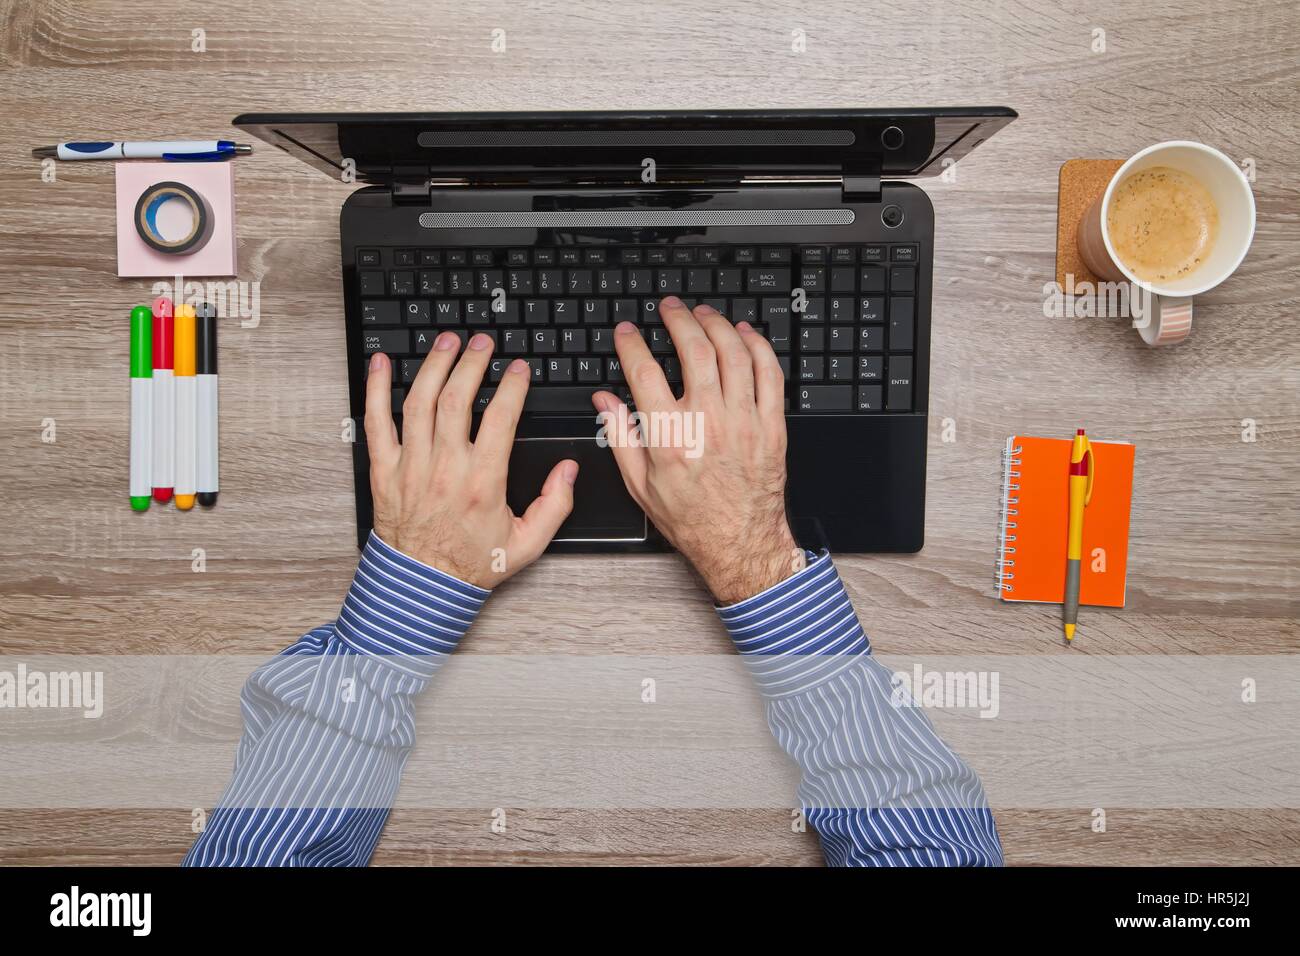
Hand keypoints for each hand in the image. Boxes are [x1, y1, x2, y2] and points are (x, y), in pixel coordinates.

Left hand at [365, 332, 576, 588]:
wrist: (422, 588)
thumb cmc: (471, 565)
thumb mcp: (528, 544)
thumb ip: (555, 505)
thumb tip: (569, 470)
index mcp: (483, 483)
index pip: (500, 419)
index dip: (512, 387)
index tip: (519, 369)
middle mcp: (445, 469)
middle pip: (457, 400)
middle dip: (472, 363)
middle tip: (482, 342)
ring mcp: (410, 467)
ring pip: (420, 403)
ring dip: (434, 366)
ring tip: (447, 341)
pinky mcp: (383, 471)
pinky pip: (375, 422)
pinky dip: (376, 389)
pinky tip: (382, 363)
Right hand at [592, 296, 803, 603]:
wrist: (740, 544)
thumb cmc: (692, 519)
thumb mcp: (640, 485)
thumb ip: (620, 437)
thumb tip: (604, 402)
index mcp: (670, 438)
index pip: (644, 373)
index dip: (632, 344)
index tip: (627, 332)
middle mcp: (708, 423)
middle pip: (694, 350)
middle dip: (679, 319)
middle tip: (670, 308)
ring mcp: (744, 421)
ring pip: (734, 354)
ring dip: (717, 325)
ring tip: (704, 315)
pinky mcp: (771, 426)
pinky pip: (770, 374)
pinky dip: (758, 347)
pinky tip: (745, 335)